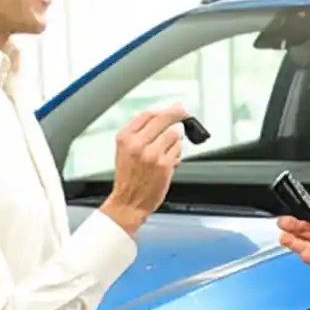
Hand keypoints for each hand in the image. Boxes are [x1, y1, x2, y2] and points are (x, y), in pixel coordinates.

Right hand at [100, 103, 188, 235]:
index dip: (164, 109)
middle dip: (177, 114)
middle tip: (184, 113)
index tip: (174, 107)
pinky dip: (177, 153)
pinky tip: (170, 161)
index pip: (148, 114)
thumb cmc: (129, 178)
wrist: (129, 202)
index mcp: (125, 138)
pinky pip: (178, 150)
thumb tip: (163, 117)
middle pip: (163, 119)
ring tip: (168, 150)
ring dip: (176, 140)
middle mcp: (137, 144)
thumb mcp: (125, 150)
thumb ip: (141, 133)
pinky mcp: (164, 165)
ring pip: (174, 134)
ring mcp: (152, 154)